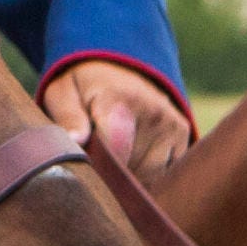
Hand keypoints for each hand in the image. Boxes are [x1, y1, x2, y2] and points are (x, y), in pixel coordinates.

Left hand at [43, 59, 196, 180]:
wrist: (115, 67)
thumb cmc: (82, 87)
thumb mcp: (62, 94)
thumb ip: (68, 118)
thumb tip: (76, 140)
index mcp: (119, 100)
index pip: (117, 150)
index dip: (99, 168)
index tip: (86, 168)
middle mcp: (153, 112)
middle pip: (133, 169)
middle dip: (111, 175)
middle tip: (95, 158)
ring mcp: (172, 124)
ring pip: (152, 176)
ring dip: (131, 178)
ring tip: (113, 157)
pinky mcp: (184, 134)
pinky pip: (169, 172)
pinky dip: (150, 175)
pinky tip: (133, 159)